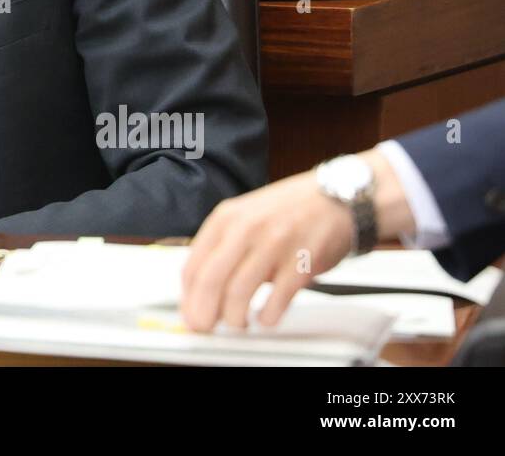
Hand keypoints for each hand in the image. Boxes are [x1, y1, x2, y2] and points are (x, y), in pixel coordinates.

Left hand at [180, 150, 412, 332]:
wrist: (337, 197)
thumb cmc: (289, 210)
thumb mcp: (245, 215)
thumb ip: (224, 245)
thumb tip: (202, 288)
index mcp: (226, 218)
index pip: (194, 265)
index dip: (188, 297)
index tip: (189, 313)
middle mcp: (246, 229)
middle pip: (211, 280)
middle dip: (203, 312)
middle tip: (205, 328)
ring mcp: (274, 245)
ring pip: (239, 292)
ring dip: (235, 318)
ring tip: (238, 323)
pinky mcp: (301, 262)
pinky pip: (277, 298)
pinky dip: (267, 316)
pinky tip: (266, 318)